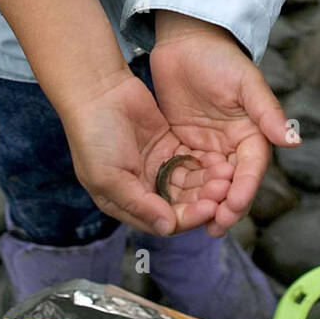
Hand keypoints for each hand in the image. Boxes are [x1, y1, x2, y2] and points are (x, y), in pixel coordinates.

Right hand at [57, 66, 234, 237]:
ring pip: (187, 183)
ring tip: (225, 175)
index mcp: (124, 202)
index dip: (186, 218)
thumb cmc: (94, 136)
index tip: (208, 209)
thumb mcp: (109, 176)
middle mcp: (142, 188)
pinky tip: (218, 161)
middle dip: (201, 200)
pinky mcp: (167, 144)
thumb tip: (167, 228)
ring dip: (205, 183)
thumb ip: (139, 204)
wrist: (97, 90)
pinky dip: (203, 164)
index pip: (162, 221)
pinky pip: (189, 161)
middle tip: (223, 190)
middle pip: (179, 204)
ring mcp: (155, 165)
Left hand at [149, 15, 298, 237]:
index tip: (233, 205)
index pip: (251, 168)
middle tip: (213, 226)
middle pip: (231, 183)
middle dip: (225, 206)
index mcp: (252, 133)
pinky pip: (186, 172)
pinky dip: (184, 190)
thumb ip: (267, 112)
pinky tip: (174, 205)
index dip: (244, 189)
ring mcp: (207, 147)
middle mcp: (232, 146)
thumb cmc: (220, 58)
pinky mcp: (184, 144)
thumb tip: (294, 140)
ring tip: (196, 223)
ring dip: (205, 203)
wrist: (185, 41)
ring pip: (209, 184)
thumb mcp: (246, 82)